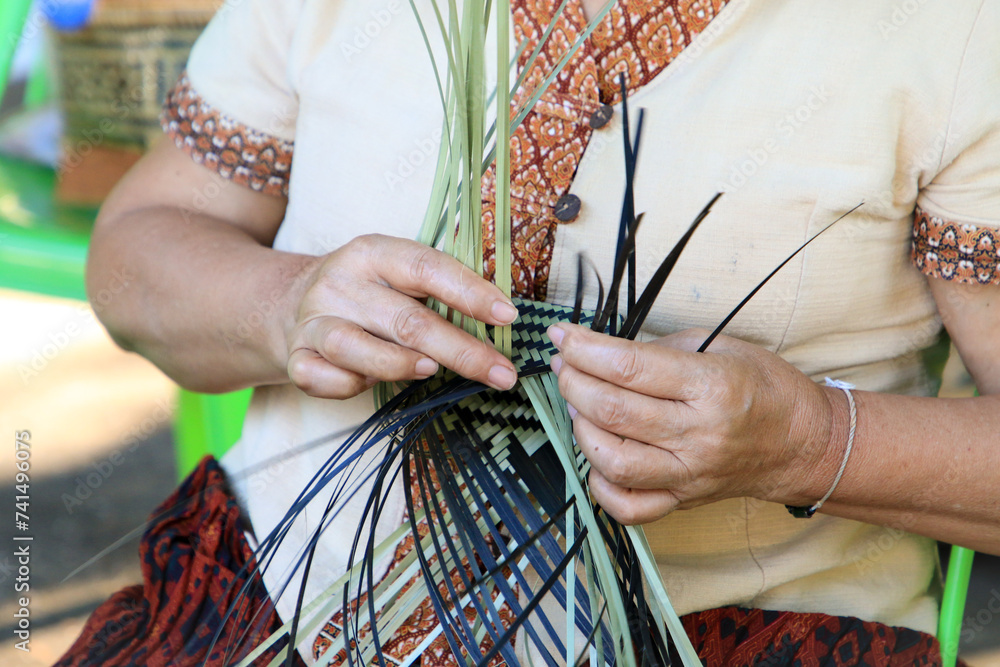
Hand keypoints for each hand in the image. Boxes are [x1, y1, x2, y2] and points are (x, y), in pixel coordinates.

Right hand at [283, 234, 518, 398]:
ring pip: (356, 348)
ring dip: (400, 365)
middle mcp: (340, 282)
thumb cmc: (370, 292)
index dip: (470, 293)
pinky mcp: (297, 356)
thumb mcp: (399, 275)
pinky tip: (372, 384)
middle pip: (406, 320)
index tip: (508, 317)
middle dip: (461, 351)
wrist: (294, 301)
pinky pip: (324, 378)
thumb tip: (501, 322)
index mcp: (373, 252)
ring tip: (431, 372)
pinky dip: (350, 386)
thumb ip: (440, 291)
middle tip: (502, 374)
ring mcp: (314, 319)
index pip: (426, 268)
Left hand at [547, 323, 839, 523]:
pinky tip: (597, 454)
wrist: (803, 444)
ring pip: (613, 459)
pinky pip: (629, 506)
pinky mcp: (683, 499)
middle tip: (564, 364)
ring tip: (578, 403)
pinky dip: (600, 483)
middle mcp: (699, 434)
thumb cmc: (764, 387)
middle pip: (612, 410)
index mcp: (711, 386)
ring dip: (580, 426)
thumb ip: (660, 349)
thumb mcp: (720, 347)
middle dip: (573, 381)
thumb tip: (601, 352)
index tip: (561, 335)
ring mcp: (690, 473)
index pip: (629, 367)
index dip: (584, 348)